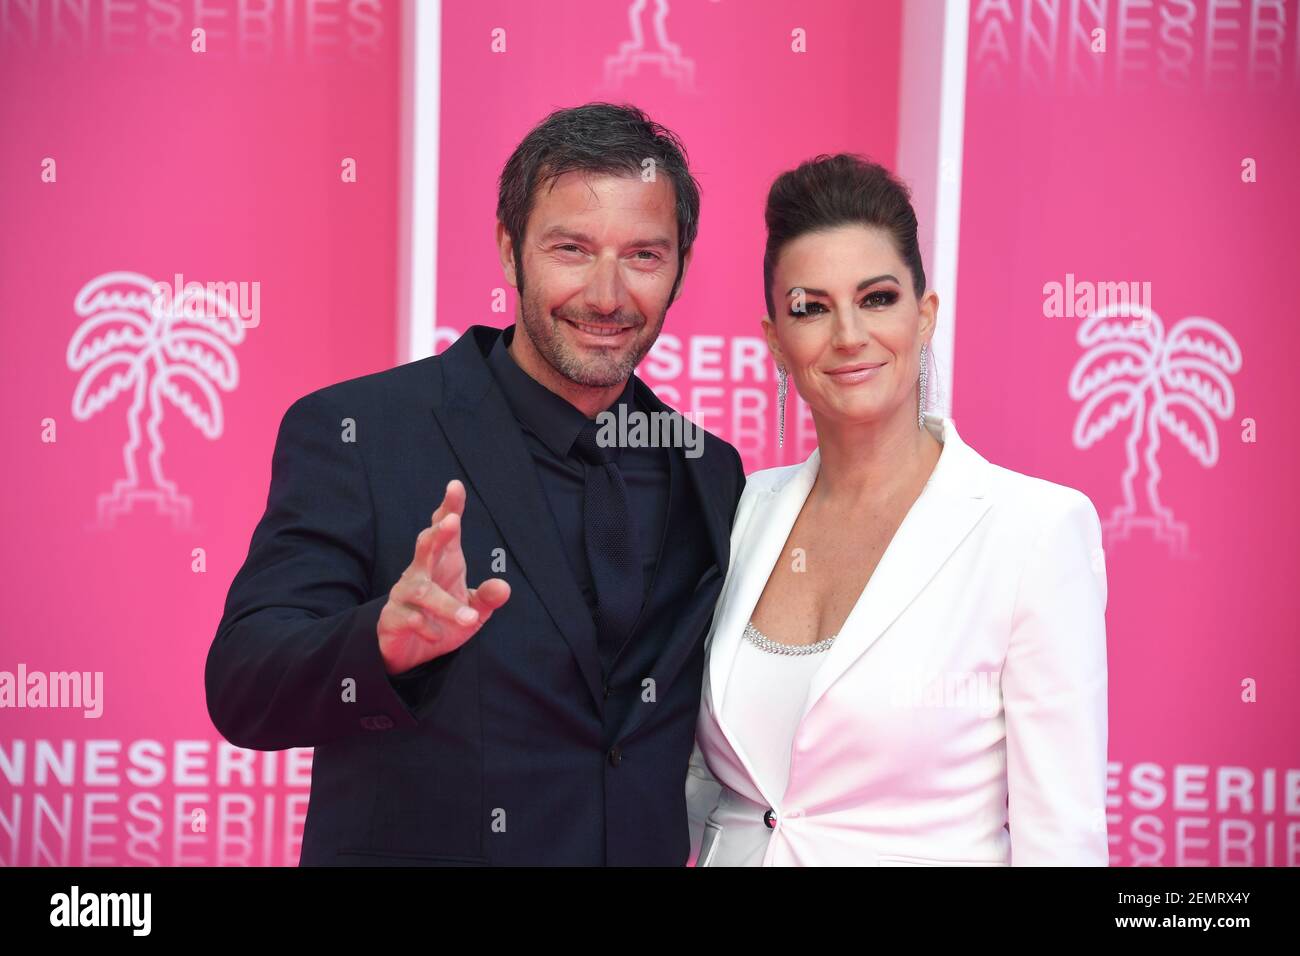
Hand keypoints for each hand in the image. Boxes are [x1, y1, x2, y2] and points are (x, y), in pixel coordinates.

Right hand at [377, 479, 510, 675]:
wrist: (410, 651)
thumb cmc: (443, 619)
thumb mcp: (473, 610)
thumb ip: (487, 598)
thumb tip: (504, 587)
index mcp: (442, 561)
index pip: (444, 528)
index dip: (449, 507)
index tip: (455, 486)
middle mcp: (421, 571)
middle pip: (425, 546)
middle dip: (437, 534)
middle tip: (451, 522)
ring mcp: (404, 593)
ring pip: (421, 590)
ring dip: (445, 603)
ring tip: (469, 616)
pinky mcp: (392, 617)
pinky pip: (410, 618)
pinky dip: (427, 627)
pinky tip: (436, 635)